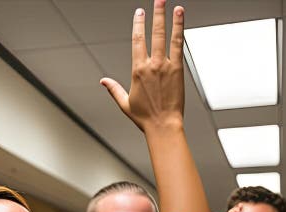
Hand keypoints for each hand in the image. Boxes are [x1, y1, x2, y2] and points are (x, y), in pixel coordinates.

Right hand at [101, 1, 185, 131]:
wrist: (163, 125)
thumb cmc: (145, 118)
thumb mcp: (125, 103)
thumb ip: (114, 89)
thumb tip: (103, 81)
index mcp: (138, 71)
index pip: (137, 40)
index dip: (138, 24)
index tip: (139, 13)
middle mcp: (152, 65)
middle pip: (154, 34)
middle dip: (155, 15)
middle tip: (157, 1)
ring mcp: (166, 66)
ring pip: (168, 37)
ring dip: (171, 19)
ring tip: (173, 6)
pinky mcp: (178, 70)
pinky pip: (179, 47)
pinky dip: (180, 32)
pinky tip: (182, 22)